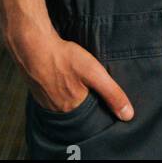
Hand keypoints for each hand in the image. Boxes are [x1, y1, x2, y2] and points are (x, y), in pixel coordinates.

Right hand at [5, 23, 133, 119]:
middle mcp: (58, 111)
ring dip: (71, 95)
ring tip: (76, 82)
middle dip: (85, 101)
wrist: (33, 46)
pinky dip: (59, 90)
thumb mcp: (94, 73)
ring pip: (64, 103)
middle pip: (77, 111)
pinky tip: (62, 78)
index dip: (98, 107)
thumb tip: (128, 115)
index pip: (91, 116)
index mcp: (73, 110)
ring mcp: (45, 102)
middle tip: (88, 86)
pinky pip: (52, 97)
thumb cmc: (64, 58)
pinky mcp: (37, 92)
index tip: (101, 97)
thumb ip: (112, 94)